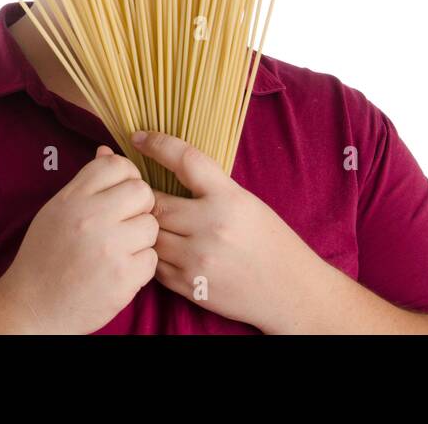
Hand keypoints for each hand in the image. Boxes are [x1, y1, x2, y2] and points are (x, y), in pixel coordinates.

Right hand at [0, 144, 158, 333]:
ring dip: (140, 239)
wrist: (31, 308)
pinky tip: (118, 271)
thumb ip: (85, 182)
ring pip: (151, 226)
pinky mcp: (123, 277)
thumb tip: (107, 150)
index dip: (125, 177)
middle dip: (138, 207)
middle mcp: (91, 218)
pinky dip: (140, 267)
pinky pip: (152, 258)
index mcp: (73, 198)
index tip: (119, 195)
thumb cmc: (44, 257)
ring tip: (117, 250)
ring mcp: (109, 248)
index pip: (116, 165)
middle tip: (122, 225)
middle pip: (142, 192)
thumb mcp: (57, 211)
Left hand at [131, 130, 328, 332]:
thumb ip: (211, 189)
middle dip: (144, 196)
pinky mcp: (189, 285)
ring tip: (151, 221)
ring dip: (148, 226)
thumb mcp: (248, 203)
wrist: (289, 289)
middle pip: (156, 202)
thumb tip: (170, 172)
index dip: (157, 144)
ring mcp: (197, 259)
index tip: (138, 137)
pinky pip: (155, 264)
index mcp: (229, 198)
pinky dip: (155, 253)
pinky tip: (165, 249)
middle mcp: (211, 226)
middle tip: (137, 191)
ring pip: (151, 234)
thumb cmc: (271, 241)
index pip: (185, 160)